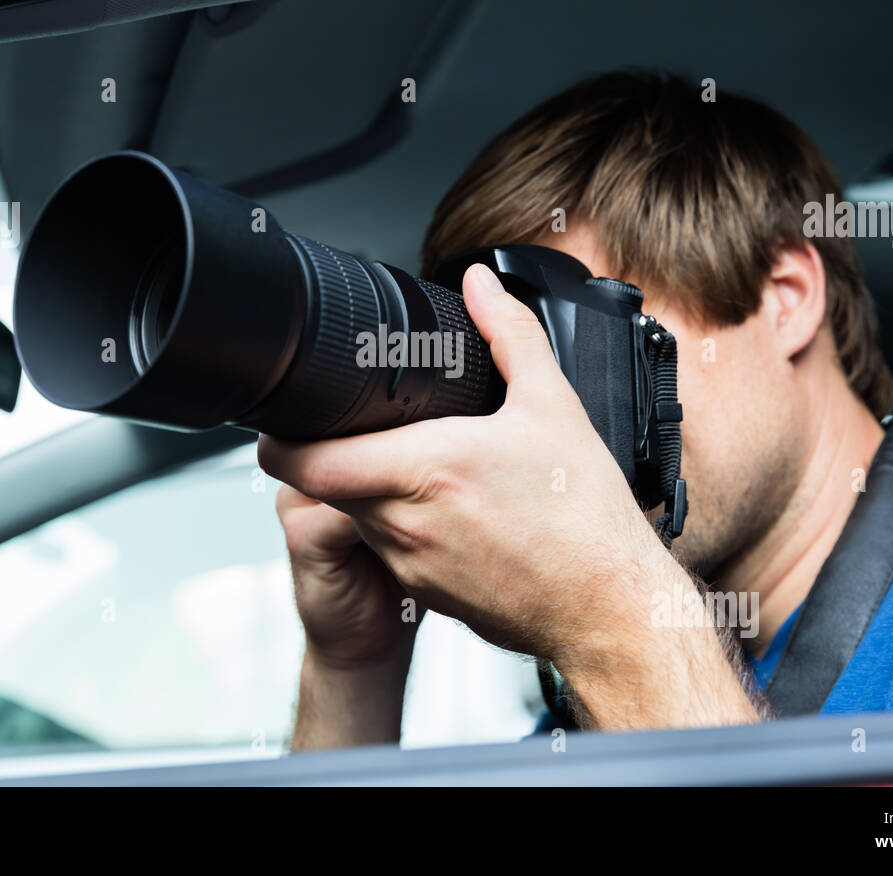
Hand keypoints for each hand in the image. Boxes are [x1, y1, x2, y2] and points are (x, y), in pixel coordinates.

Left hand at [261, 263, 759, 729]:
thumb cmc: (586, 518)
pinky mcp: (426, 595)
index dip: (280, 441)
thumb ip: (508, 333)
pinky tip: (449, 512)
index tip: (288, 419)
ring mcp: (412, 565)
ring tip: (417, 466)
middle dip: (332, 455)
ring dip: (368, 491)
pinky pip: (389, 551)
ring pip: (356, 518)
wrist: (611, 610)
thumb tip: (480, 283)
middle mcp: (406, 522)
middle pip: (326, 484)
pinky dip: (400, 526)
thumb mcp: (553, 405)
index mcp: (426, 468)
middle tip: (360, 428)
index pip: (308, 461)